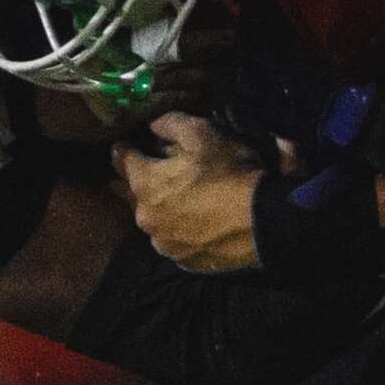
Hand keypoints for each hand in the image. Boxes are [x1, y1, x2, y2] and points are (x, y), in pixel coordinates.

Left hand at [115, 111, 266, 271]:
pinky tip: (195, 224)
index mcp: (144, 183)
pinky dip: (179, 230)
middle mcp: (145, 217)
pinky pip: (173, 240)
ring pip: (153, 220)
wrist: (263, 222)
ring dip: (160, 208)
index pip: (120, 159)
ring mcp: (163, 243)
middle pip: (133, 193)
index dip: (125, 148)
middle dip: (141, 181)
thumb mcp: (202, 133)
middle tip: (155, 172)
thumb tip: (152, 125)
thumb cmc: (229, 172)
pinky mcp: (182, 261)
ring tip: (178, 201)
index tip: (130, 143)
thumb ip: (170, 124)